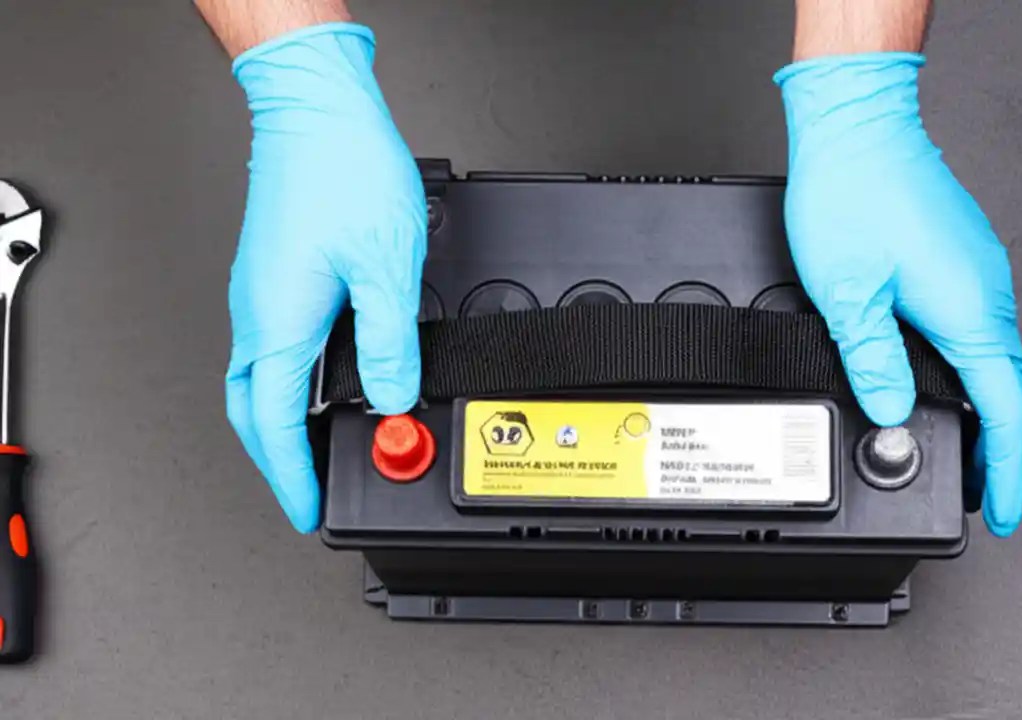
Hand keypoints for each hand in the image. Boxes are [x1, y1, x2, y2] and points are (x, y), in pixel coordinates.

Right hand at [225, 23, 425, 532]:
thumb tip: (392, 396)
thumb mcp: (387, 268)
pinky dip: (297, 379)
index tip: (308, 510)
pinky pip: (278, 345)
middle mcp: (260, 312)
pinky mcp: (277, 272)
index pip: (276, 424)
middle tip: (308, 487)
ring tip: (322, 445)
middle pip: (254, 409)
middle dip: (279, 457)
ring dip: (287, 419)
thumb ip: (389, 343)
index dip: (293, 476)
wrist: (317, 109)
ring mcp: (263, 291)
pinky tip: (330, 378)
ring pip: (262, 377)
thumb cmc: (344, 170)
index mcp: (279, 322)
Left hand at [776, 53, 1021, 536]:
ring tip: (963, 444)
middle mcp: (985, 291)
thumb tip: (890, 409)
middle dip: (998, 446)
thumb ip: (871, 360)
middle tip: (982, 489)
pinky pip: (977, 324)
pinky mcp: (961, 256)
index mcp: (968, 309)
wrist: (858, 123)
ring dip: (982, 404)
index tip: (1007, 509)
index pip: (1003, 409)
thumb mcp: (848, 293)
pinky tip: (940, 377)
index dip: (1007, 469)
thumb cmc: (853, 192)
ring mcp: (977, 271)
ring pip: (992, 355)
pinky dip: (968, 365)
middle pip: (1006, 387)